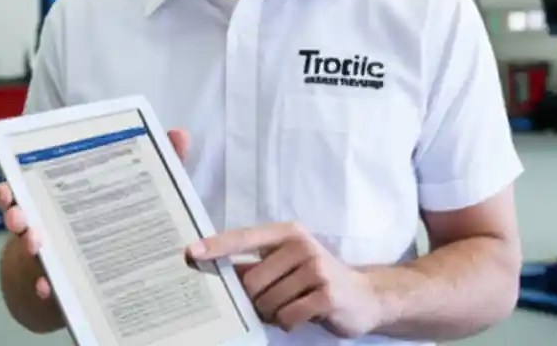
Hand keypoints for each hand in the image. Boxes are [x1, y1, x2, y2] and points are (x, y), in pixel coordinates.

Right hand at [0, 128, 191, 299]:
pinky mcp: (58, 280)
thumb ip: (159, 163)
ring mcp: (49, 254)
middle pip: (20, 216)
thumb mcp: (138, 191)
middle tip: (21, 216)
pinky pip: (46, 285)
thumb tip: (180, 134)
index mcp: (58, 199)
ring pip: (28, 248)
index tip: (9, 184)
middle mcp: (45, 224)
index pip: (28, 188)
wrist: (99, 272)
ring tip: (35, 243)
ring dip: (27, 244)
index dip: (12, 186)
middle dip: (16, 214)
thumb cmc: (114, 220)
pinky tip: (48, 287)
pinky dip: (45, 286)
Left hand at [189, 222, 381, 337]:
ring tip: (291, 307)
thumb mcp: (286, 264)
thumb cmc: (315, 279)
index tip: (192, 253)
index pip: (244, 237)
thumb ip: (254, 265)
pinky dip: (289, 322)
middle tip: (271, 303)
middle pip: (252, 281)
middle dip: (255, 300)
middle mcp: (301, 245)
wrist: (364, 296)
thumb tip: (214, 268)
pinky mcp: (327, 294)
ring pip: (268, 302)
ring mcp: (316, 269)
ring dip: (273, 313)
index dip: (217, 246)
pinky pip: (288, 316)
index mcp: (288, 233)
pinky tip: (302, 315)